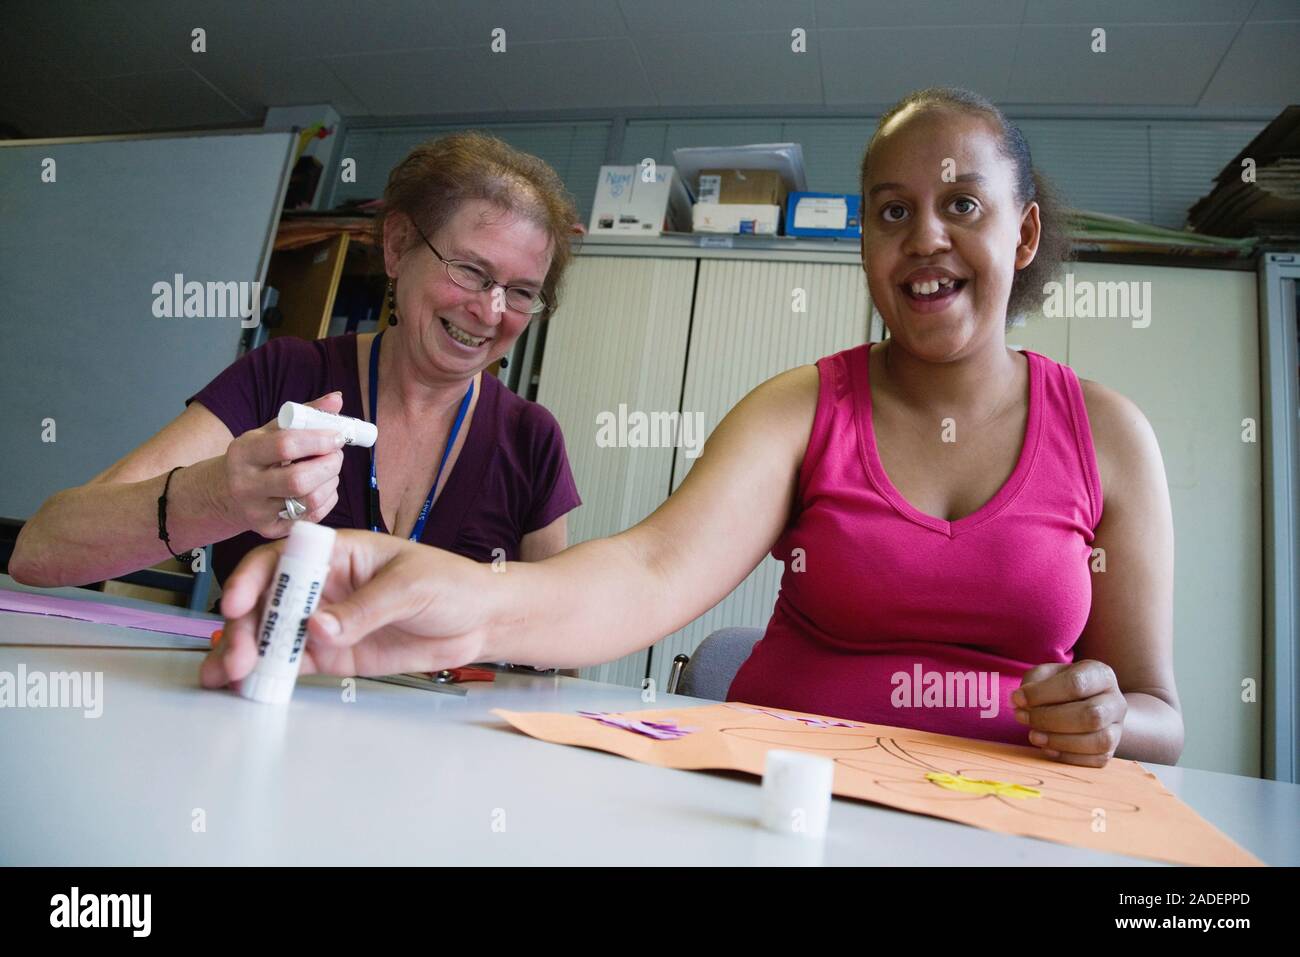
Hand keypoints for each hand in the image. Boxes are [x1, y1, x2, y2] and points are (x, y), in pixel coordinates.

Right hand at [200, 530, 489, 689]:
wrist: (479, 621)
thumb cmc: (450, 584)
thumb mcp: (411, 587)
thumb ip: (364, 608)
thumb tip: (317, 628)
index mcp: (336, 553)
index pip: (282, 560)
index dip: (253, 580)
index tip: (236, 604)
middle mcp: (321, 586)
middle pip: (267, 602)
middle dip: (245, 628)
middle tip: (237, 658)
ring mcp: (324, 622)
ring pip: (271, 635)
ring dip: (243, 653)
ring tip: (223, 677)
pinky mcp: (332, 655)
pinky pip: (292, 663)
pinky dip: (267, 675)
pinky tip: (245, 687)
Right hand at [217, 392, 346, 537]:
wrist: (223, 494)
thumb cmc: (256, 457)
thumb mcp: (270, 432)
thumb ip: (304, 414)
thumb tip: (336, 399)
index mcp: (243, 453)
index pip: (285, 445)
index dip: (318, 440)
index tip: (337, 436)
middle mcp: (246, 485)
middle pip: (299, 480)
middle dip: (329, 464)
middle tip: (336, 454)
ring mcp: (257, 512)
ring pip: (310, 500)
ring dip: (331, 482)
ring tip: (328, 470)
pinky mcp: (270, 530)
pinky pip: (312, 516)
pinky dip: (327, 498)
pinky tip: (321, 487)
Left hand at [1012, 661, 1126, 766]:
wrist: (1090, 704)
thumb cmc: (1062, 687)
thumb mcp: (1047, 675)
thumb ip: (1033, 683)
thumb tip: (1020, 702)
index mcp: (1101, 674)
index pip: (1076, 683)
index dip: (1043, 693)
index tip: (1017, 698)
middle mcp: (1115, 701)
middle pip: (1091, 714)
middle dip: (1050, 719)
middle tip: (1021, 717)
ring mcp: (1117, 728)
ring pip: (1097, 740)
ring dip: (1059, 740)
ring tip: (1032, 735)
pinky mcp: (1111, 751)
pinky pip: (1095, 760)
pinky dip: (1068, 756)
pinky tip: (1047, 748)